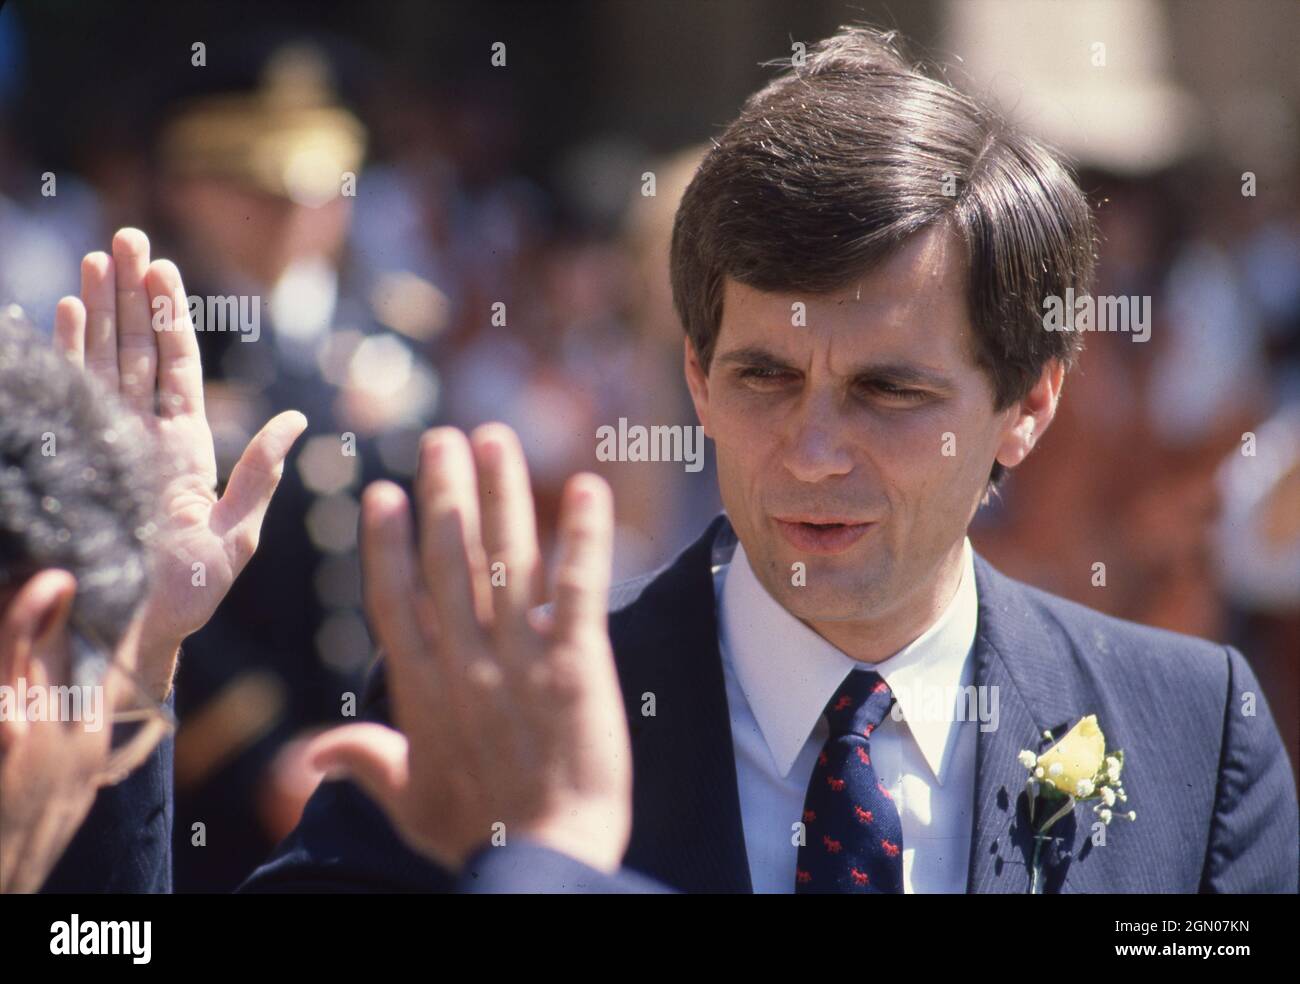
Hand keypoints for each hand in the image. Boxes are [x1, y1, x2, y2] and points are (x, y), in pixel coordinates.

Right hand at [52, 228, 305, 698]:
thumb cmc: (192, 592)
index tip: (162, 267)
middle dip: (129, 295)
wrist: (135, 629)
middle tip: (123, 238)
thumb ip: (261, 474)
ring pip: (101, 363)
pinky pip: (70, 396)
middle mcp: (146, 434)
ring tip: (91, 262)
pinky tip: (59, 316)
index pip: (178, 366)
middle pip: (136, 350)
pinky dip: (64, 354)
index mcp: (189, 445)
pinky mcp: (77, 457)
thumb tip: (298, 420)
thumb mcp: (237, 533)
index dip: (169, 317)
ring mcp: (108, 443)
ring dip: (95, 311)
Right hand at [307, 424, 632, 874]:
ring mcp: (518, 657)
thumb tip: (315, 752)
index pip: (395, 597)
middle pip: (447, 558)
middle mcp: (463, 660)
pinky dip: (582, 537)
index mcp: (422, 688)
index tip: (384, 493)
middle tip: (443, 438)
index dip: (387, 542)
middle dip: (445, 492)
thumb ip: (367, 764)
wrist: (545, 859)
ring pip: (504, 557)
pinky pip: (576, 587)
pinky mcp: (574, 663)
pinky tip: (587, 489)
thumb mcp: (409, 803)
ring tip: (495, 437)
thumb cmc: (479, 836)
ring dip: (502, 492)